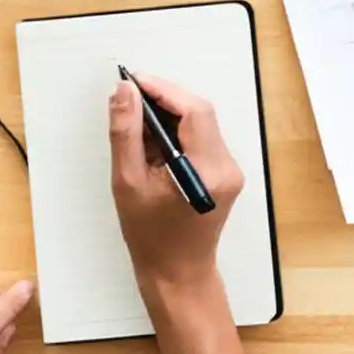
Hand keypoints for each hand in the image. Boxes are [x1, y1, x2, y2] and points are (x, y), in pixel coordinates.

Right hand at [108, 75, 244, 296]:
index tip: (133, 80)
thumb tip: (123, 92)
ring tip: (135, 120)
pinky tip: (152, 140)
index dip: (164, 89)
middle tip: (129, 95)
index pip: (194, 111)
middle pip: (200, 113)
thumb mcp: (128, 182)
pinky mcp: (225, 173)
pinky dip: (177, 131)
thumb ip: (126, 133)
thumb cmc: (150, 236)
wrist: (177, 273)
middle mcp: (227, 167)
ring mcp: (230, 170)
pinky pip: (202, 138)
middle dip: (164, 99)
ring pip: (201, 123)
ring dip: (169, 115)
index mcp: (207, 171)